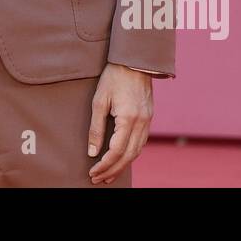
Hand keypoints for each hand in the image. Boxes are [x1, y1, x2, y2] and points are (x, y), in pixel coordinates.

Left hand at [88, 62, 153, 184]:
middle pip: (128, 156)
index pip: (116, 151)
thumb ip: (95, 128)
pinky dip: (130, 154)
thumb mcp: (99, 101)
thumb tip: (92, 152)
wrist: (134, 61)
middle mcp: (141, 123)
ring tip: (108, 175)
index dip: (104, 165)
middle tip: (98, 179)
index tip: (93, 172)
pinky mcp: (148, 117)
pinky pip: (141, 142)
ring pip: (136, 152)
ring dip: (122, 165)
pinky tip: (121, 158)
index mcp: (128, 119)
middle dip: (113, 170)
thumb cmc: (113, 77)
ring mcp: (147, 121)